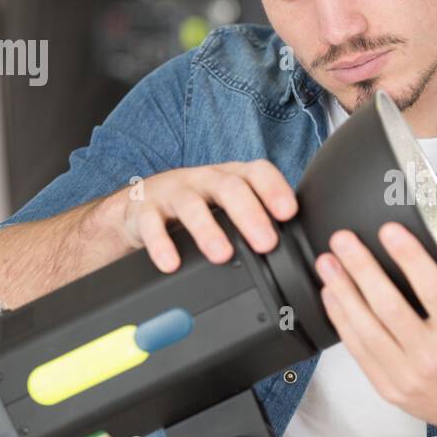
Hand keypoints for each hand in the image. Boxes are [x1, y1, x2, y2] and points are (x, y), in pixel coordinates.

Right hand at [114, 161, 297, 271]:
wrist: (140, 204)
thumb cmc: (198, 206)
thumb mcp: (228, 204)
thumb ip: (257, 217)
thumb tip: (297, 247)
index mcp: (231, 177)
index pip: (257, 172)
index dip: (275, 189)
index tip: (289, 212)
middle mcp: (204, 180)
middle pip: (229, 188)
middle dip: (250, 215)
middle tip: (266, 243)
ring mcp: (174, 193)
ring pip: (191, 205)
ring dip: (209, 230)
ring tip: (222, 255)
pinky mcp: (145, 211)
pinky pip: (151, 225)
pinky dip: (161, 245)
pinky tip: (171, 263)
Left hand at [314, 221, 436, 436]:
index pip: (432, 290)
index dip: (409, 257)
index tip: (390, 232)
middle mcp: (430, 357)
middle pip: (388, 306)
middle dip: (362, 268)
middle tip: (343, 240)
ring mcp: (405, 375)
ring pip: (365, 328)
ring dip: (342, 291)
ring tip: (327, 263)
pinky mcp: (387, 386)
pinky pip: (358, 350)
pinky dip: (341, 320)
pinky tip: (331, 295)